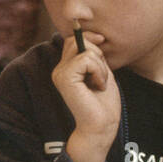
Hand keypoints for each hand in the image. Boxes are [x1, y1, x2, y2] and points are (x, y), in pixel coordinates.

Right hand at [52, 30, 119, 161]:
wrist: (101, 126)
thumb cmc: (104, 103)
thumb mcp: (100, 71)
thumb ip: (94, 55)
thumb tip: (94, 35)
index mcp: (65, 68)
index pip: (73, 40)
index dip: (89, 38)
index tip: (102, 47)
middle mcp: (58, 69)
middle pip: (77, 40)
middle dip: (97, 54)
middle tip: (100, 76)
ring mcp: (59, 73)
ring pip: (85, 50)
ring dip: (100, 66)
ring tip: (99, 83)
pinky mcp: (64, 78)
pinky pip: (86, 59)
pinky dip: (98, 71)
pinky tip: (97, 86)